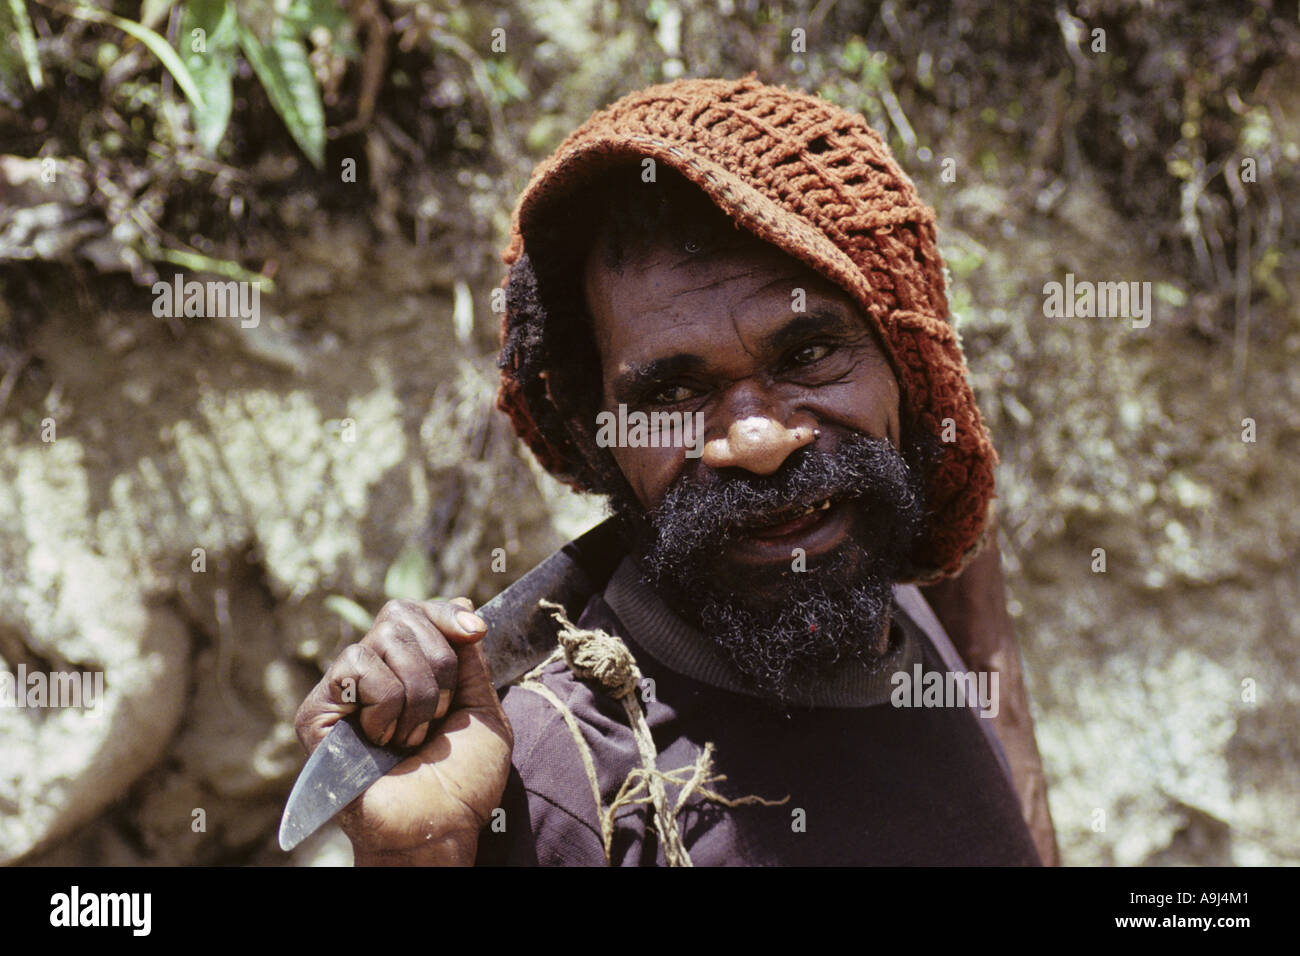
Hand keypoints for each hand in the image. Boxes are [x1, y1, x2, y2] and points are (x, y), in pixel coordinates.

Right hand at [294, 597, 512, 865]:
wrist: (438, 825)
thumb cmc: (461, 780)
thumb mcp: (482, 707)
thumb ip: (470, 657)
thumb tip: (461, 602)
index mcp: (407, 668)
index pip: (415, 610)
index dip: (444, 613)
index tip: (476, 631)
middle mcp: (371, 671)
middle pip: (400, 615)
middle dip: (438, 663)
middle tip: (438, 715)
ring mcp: (342, 690)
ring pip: (383, 640)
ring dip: (416, 694)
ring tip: (410, 737)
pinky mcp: (316, 710)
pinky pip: (357, 668)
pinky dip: (385, 706)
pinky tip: (381, 740)